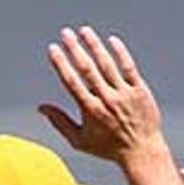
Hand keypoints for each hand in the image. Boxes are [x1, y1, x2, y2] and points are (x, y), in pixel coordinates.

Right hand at [40, 26, 161, 161]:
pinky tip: (112, 40)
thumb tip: (41, 107)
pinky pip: (129, 68)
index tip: (53, 49)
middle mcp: (107, 101)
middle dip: (75, 49)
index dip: (61, 64)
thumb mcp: (81, 141)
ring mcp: (124, 95)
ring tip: (84, 31)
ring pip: (107, 65)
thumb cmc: (109, 148)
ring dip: (95, 45)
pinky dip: (121, 53)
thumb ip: (60, 123)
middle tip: (65, 33)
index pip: (72, 82)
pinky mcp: (140, 92)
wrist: (142, 153)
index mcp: (91, 111)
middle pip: (88, 70)